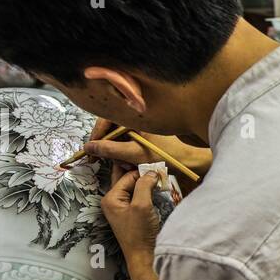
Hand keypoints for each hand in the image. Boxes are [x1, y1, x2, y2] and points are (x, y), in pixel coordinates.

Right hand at [85, 119, 212, 178]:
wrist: (190, 160)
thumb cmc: (165, 153)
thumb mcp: (134, 153)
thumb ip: (110, 149)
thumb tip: (88, 147)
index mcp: (134, 114)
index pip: (106, 119)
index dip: (96, 134)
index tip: (90, 149)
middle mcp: (136, 117)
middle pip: (112, 129)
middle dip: (109, 146)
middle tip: (107, 161)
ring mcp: (141, 126)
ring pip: (120, 138)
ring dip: (118, 152)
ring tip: (124, 165)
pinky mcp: (146, 135)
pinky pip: (129, 142)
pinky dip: (127, 154)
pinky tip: (132, 164)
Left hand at [100, 163, 160, 271]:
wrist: (143, 256)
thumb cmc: (140, 233)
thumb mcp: (142, 205)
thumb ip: (144, 185)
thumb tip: (151, 173)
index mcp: (111, 197)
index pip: (127, 175)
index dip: (142, 172)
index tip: (158, 170)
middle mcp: (113, 201)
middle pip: (126, 179)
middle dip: (140, 174)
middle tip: (156, 170)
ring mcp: (121, 208)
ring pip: (133, 188)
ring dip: (145, 183)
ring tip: (158, 180)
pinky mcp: (130, 214)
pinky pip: (137, 197)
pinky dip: (146, 192)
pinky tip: (156, 191)